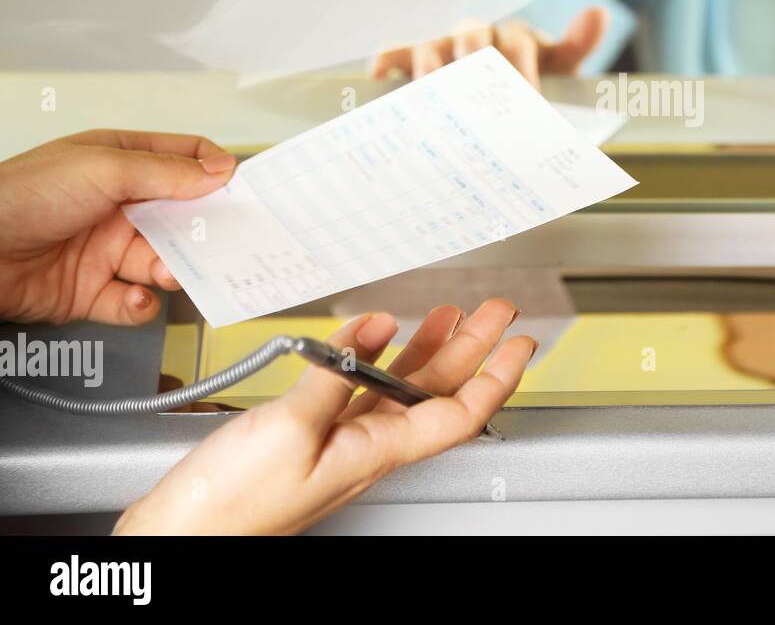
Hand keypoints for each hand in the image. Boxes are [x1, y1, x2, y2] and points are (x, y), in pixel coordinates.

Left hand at [0, 129, 235, 325]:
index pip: (182, 159)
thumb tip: (220, 171)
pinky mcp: (92, 291)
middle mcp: (117, 204)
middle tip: (222, 241)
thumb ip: (167, 173)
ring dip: (171, 270)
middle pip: (180, 217)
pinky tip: (133, 296)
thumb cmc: (22, 196)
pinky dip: (139, 303)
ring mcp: (106, 248)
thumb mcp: (104, 170)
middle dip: (201, 231)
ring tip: (164, 272)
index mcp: (119, 162)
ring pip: (163, 262)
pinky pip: (133, 300)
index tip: (242, 188)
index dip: (214, 171)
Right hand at [114, 299, 534, 534]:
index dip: (497, 376)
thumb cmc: (231, 505)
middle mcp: (369, 447)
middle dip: (474, 348)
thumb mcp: (289, 429)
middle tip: (498, 312)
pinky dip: (374, 356)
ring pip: (402, 389)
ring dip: (432, 349)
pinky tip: (374, 336)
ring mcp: (342, 442)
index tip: (520, 343)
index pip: (461, 413)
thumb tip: (373, 330)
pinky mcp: (312, 437)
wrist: (180, 536)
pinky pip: (360, 390)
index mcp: (378, 451)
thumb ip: (335, 375)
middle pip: (439, 393)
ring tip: (452, 314)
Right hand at [371, 6, 607, 86]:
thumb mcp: (560, 62)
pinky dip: (387, 59)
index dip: (522, 68)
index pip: (518, 43)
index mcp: (514, 36)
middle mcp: (476, 35)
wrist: (503, 76)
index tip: (528, 98)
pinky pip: (397, 52)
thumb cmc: (532, 72)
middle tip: (476, 90)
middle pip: (471, 38)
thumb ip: (576, 42)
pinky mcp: (414, 57)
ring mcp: (443, 45)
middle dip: (474, 61)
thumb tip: (600, 11)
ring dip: (429, 65)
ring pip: (432, 47)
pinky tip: (379, 77)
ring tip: (428, 88)